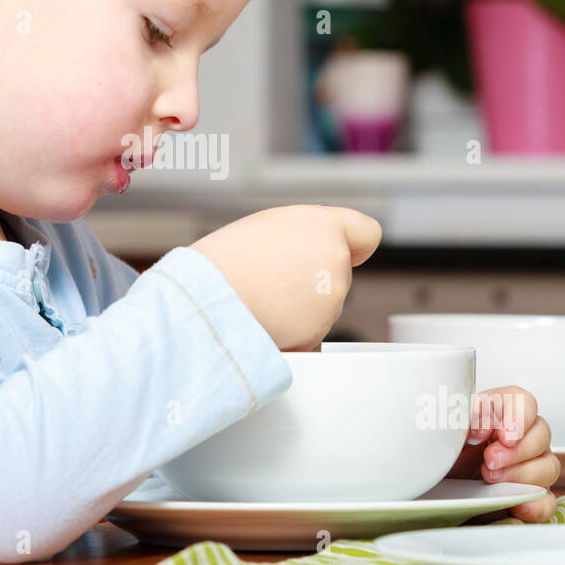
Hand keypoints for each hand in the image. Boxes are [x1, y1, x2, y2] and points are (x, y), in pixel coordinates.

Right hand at [189, 205, 381, 351]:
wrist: (199, 301)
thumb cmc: (218, 263)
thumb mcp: (264, 229)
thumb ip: (301, 238)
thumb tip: (312, 260)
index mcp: (321, 225)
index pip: (366, 233)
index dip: (353, 246)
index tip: (346, 254)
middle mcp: (333, 261)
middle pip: (336, 276)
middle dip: (311, 283)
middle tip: (268, 282)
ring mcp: (330, 301)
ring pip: (322, 309)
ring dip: (299, 311)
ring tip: (258, 300)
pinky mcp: (318, 335)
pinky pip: (309, 338)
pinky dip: (291, 338)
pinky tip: (262, 324)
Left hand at [447, 386, 560, 521]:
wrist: (431, 490)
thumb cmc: (439, 455)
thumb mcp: (442, 431)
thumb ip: (458, 417)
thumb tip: (473, 419)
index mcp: (498, 414)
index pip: (523, 401)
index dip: (518, 416)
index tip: (502, 434)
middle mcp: (519, 438)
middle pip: (542, 432)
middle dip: (517, 449)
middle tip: (490, 459)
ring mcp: (528, 468)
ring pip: (548, 465)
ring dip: (522, 474)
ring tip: (490, 478)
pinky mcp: (528, 498)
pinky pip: (547, 502)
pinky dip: (536, 504)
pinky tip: (519, 505)